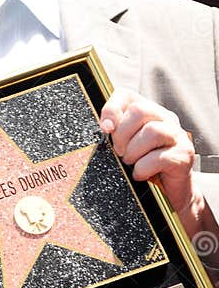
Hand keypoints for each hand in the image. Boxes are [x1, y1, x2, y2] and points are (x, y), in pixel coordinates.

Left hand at [99, 89, 204, 229]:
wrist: (169, 192)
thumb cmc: (142, 165)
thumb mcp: (125, 146)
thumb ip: (115, 132)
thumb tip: (105, 127)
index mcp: (148, 111)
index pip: (126, 95)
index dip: (111, 109)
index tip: (105, 129)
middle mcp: (165, 118)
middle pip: (140, 110)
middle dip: (122, 134)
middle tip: (119, 151)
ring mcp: (177, 135)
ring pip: (152, 131)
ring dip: (133, 151)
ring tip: (130, 162)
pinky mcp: (184, 155)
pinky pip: (160, 157)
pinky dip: (143, 169)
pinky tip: (140, 174)